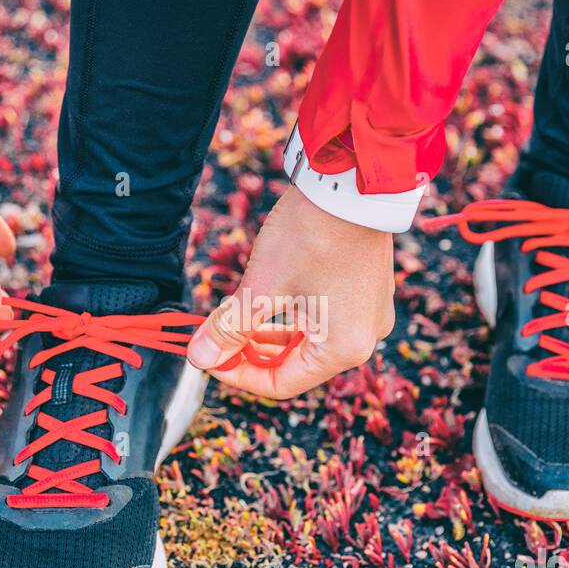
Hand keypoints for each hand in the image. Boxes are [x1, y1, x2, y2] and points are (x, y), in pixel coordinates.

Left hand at [187, 185, 394, 398]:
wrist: (351, 183)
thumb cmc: (312, 235)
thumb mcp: (261, 286)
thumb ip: (229, 328)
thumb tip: (199, 357)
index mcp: (343, 348)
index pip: (282, 384)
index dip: (240, 375)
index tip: (211, 357)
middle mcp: (364, 338)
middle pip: (296, 363)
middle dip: (253, 351)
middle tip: (218, 336)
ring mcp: (369, 313)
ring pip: (308, 339)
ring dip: (270, 332)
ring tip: (235, 316)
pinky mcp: (366, 291)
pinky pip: (324, 318)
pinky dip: (292, 315)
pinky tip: (265, 299)